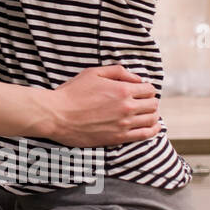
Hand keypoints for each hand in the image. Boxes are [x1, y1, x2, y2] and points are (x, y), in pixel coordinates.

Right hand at [45, 65, 161, 147]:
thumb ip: (118, 71)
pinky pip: (144, 135)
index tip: (141, 90)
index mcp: (122, 90)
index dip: (147, 88)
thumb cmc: (72, 93)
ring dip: (152, 115)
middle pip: (153, 104)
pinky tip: (152, 127)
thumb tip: (136, 78)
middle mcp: (126, 108)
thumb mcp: (93, 73)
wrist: (57, 115)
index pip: (149, 89)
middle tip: (143, 101)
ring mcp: (123, 124)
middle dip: (150, 101)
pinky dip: (152, 130)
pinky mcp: (118, 138)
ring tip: (146, 113)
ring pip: (152, 120)